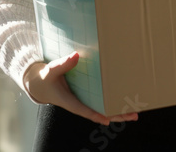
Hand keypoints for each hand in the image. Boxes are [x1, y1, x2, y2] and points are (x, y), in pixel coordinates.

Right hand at [23, 52, 139, 126]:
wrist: (41, 84)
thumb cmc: (46, 78)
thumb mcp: (51, 70)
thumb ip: (63, 64)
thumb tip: (76, 56)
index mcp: (70, 101)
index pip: (84, 110)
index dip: (96, 115)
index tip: (107, 119)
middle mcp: (80, 103)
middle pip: (100, 113)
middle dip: (116, 115)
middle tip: (133, 115)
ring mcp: (84, 101)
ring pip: (103, 109)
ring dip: (118, 111)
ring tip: (134, 113)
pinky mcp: (86, 96)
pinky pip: (101, 102)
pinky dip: (112, 103)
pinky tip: (123, 102)